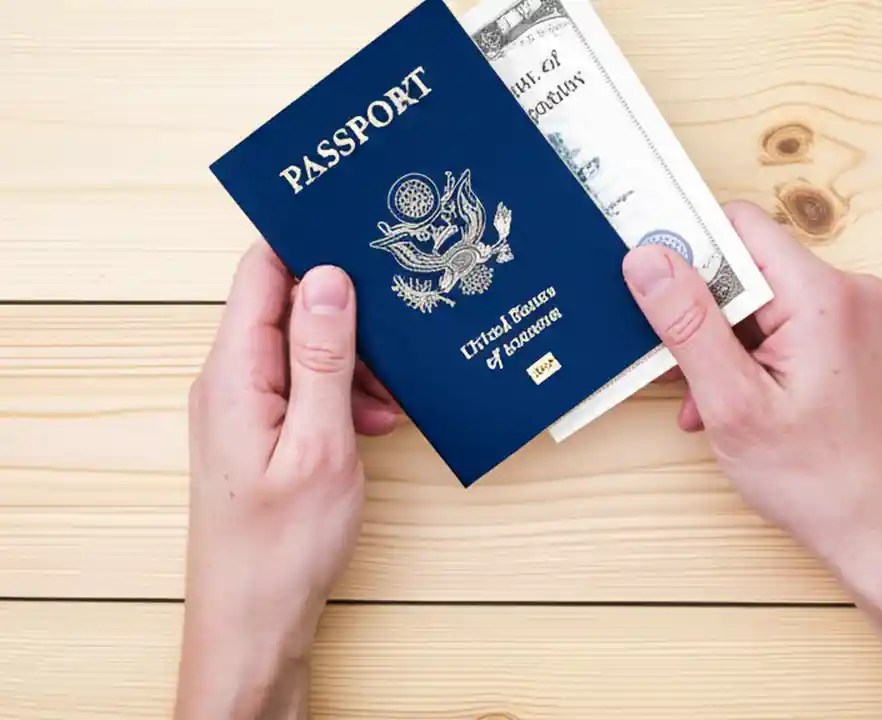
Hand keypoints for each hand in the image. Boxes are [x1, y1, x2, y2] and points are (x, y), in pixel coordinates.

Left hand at [176, 244, 399, 718]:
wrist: (255, 620)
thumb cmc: (282, 546)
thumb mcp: (320, 445)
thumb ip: (324, 357)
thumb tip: (328, 277)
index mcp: (234, 373)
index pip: (261, 271)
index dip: (310, 244)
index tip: (363, 233)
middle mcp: (229, 381)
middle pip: (287, 304)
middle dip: (348, 312)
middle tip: (399, 331)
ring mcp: (243, 406)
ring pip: (303, 347)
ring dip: (351, 361)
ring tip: (386, 400)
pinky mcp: (261, 430)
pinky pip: (304, 385)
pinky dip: (343, 393)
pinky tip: (372, 422)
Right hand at [622, 202, 881, 718]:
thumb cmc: (820, 482)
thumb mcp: (733, 403)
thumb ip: (687, 324)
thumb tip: (648, 258)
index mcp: (825, 296)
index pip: (740, 227)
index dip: (688, 249)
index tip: (651, 285)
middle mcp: (852, 294)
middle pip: (750, 268)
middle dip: (705, 318)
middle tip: (680, 370)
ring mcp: (860, 319)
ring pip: (765, 304)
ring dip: (726, 348)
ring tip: (710, 406)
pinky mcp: (858, 344)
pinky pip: (790, 329)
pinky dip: (755, 361)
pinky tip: (736, 408)